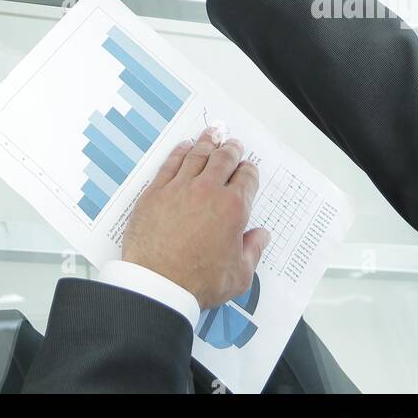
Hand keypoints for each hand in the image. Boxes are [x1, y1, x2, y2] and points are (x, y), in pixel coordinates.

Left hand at [123, 128, 269, 310]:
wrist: (158, 284)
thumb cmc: (198, 282)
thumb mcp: (239, 275)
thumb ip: (253, 251)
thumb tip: (260, 236)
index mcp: (232, 209)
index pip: (246, 178)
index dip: (249, 171)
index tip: (248, 169)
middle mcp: (208, 191)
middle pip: (222, 159)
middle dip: (231, 149)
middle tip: (233, 143)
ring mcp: (180, 188)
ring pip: (197, 155)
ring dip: (207, 142)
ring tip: (212, 134)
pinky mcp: (156, 191)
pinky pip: (170, 163)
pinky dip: (180, 151)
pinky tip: (184, 146)